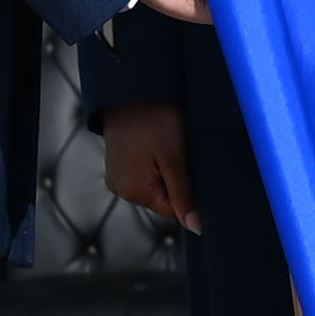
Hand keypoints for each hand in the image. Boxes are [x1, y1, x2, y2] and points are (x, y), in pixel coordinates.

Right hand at [103, 102, 198, 229]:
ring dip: (168, 171)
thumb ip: (184, 195)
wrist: (131, 87)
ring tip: (171, 146)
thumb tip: (195, 228)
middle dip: (179, 182)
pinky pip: (144, 173)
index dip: (190, 195)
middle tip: (184, 154)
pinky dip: (157, 163)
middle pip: (163, 198)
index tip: (197, 171)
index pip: (172, 211)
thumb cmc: (154, 118)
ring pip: (155, 185)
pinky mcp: (118, 162)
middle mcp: (120, 188)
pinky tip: (161, 144)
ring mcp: (117, 175)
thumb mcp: (175, 157)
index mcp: (133, 190)